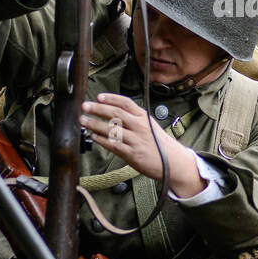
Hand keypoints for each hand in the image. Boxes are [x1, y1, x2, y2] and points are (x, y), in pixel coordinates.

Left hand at [80, 94, 205, 196]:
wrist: (174, 162)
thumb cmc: (160, 145)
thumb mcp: (150, 126)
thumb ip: (134, 120)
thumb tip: (113, 115)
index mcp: (144, 117)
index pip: (126, 103)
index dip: (111, 98)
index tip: (99, 96)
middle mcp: (140, 126)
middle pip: (115, 113)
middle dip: (98, 108)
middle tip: (85, 106)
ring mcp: (136, 140)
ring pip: (111, 129)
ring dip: (95, 123)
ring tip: (83, 120)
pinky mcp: (133, 154)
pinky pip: (113, 145)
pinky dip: (102, 139)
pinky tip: (94, 136)